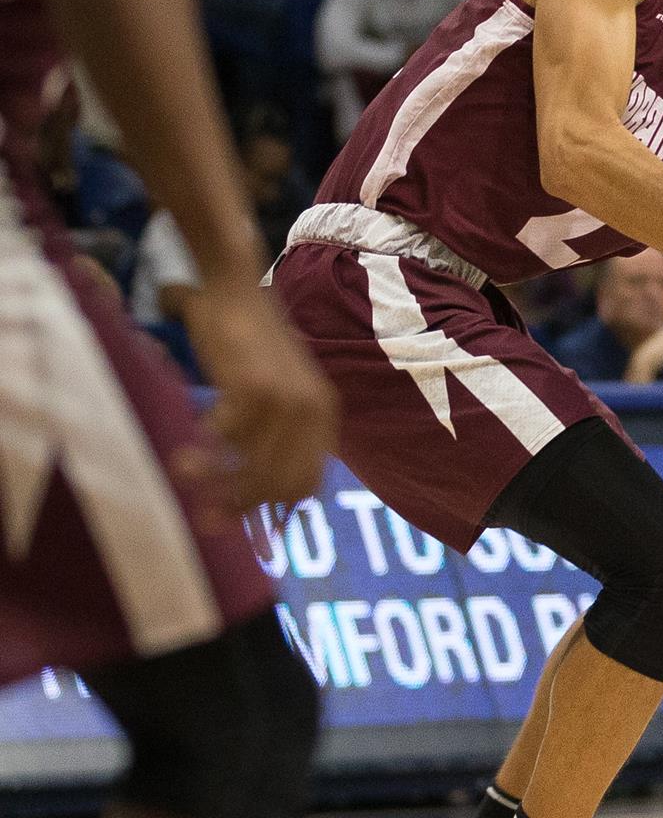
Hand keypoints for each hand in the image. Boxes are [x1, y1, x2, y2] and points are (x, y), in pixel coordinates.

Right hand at [178, 285, 336, 524]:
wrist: (236, 287)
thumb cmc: (248, 342)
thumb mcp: (277, 389)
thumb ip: (274, 432)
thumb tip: (256, 486)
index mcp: (324, 416)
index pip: (306, 483)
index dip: (277, 512)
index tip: (248, 531)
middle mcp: (313, 411)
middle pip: (280, 484)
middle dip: (242, 508)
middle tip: (207, 520)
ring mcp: (287, 400)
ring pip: (252, 466)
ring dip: (214, 482)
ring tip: (184, 477)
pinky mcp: (255, 387)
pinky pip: (226, 438)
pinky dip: (203, 450)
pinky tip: (183, 450)